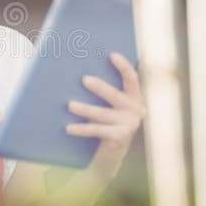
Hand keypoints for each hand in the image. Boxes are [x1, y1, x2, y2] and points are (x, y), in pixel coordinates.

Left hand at [65, 52, 145, 180]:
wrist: (113, 150)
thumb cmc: (106, 119)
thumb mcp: (109, 104)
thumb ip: (102, 91)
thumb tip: (76, 73)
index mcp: (134, 96)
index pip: (131, 78)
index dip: (123, 66)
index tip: (111, 55)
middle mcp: (136, 109)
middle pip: (115, 96)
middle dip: (100, 87)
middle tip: (84, 79)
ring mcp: (130, 125)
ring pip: (103, 114)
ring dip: (85, 109)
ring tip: (70, 105)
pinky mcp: (120, 138)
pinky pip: (97, 130)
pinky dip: (81, 128)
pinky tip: (69, 127)